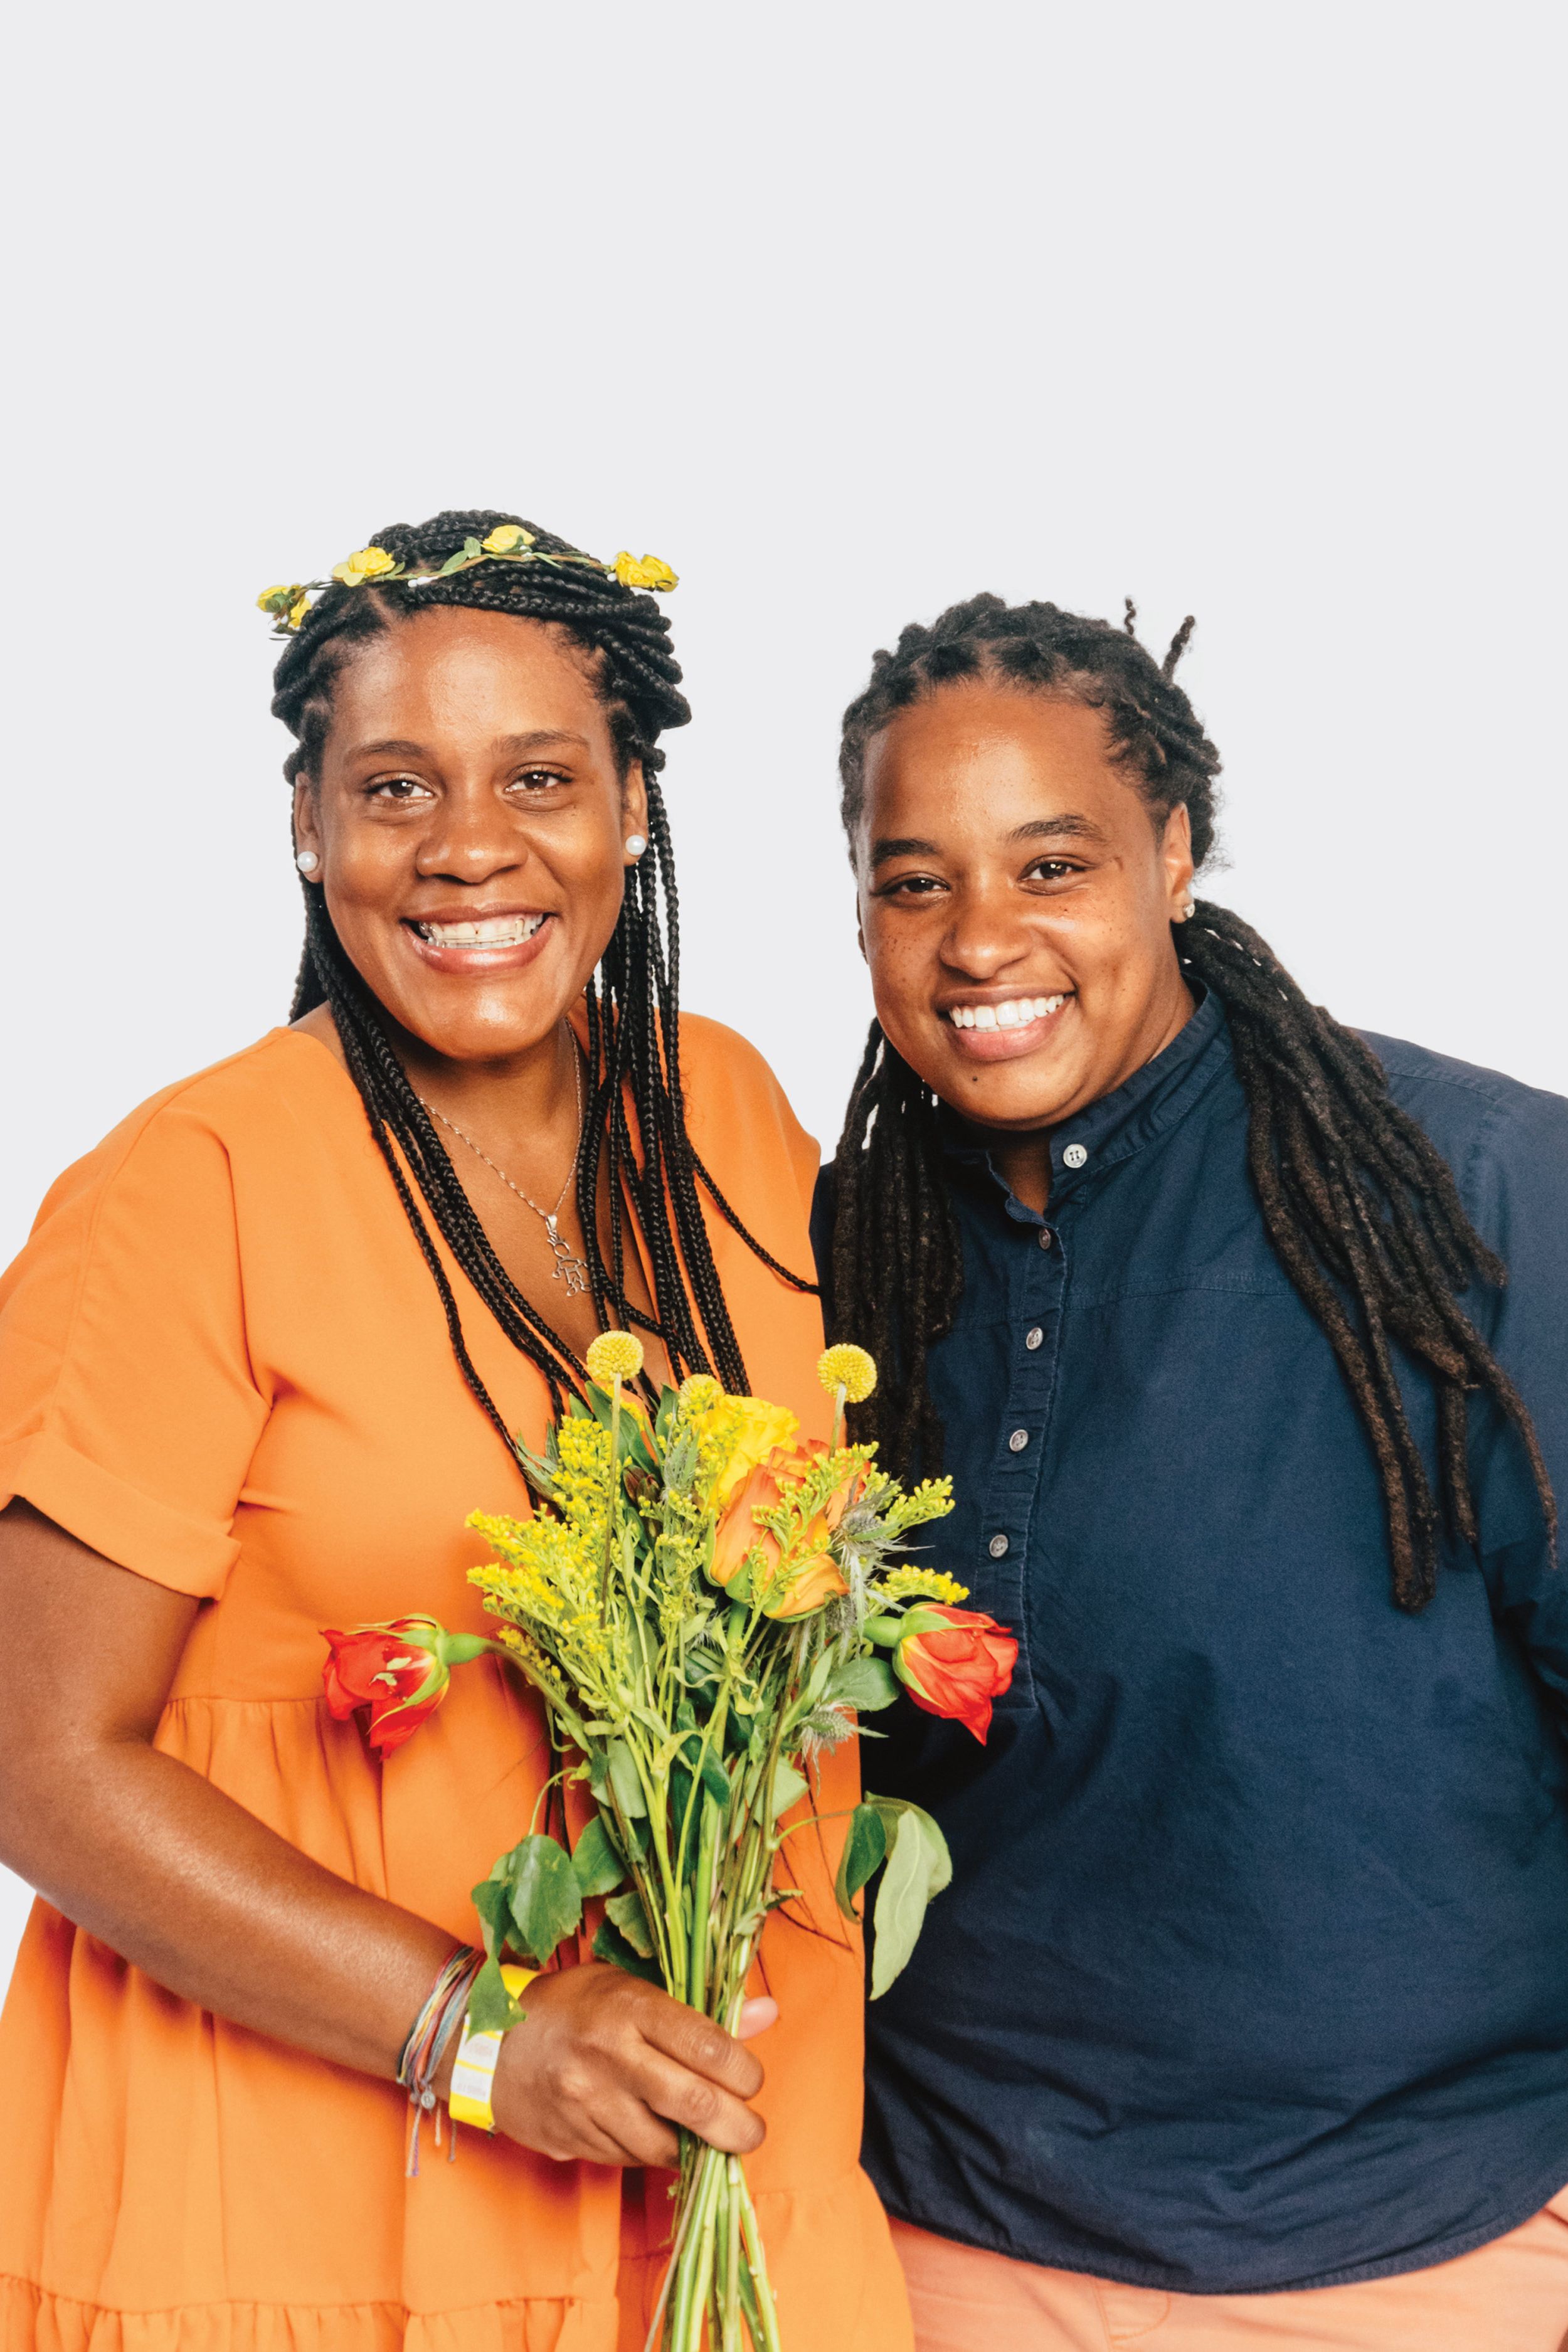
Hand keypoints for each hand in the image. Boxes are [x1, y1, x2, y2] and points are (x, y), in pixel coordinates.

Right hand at [487, 1963, 776, 2166]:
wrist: (485, 2040)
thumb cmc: (571, 2005)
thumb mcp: (630, 1988)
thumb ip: (698, 2010)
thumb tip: (768, 2014)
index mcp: (629, 2007)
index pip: (707, 2046)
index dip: (745, 2072)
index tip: (753, 2081)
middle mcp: (609, 2057)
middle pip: (693, 2104)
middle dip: (737, 2129)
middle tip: (753, 2133)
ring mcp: (586, 2103)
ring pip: (662, 2146)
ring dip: (694, 2148)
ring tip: (708, 2136)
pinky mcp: (571, 2140)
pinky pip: (628, 2160)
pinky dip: (651, 2154)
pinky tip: (657, 2136)